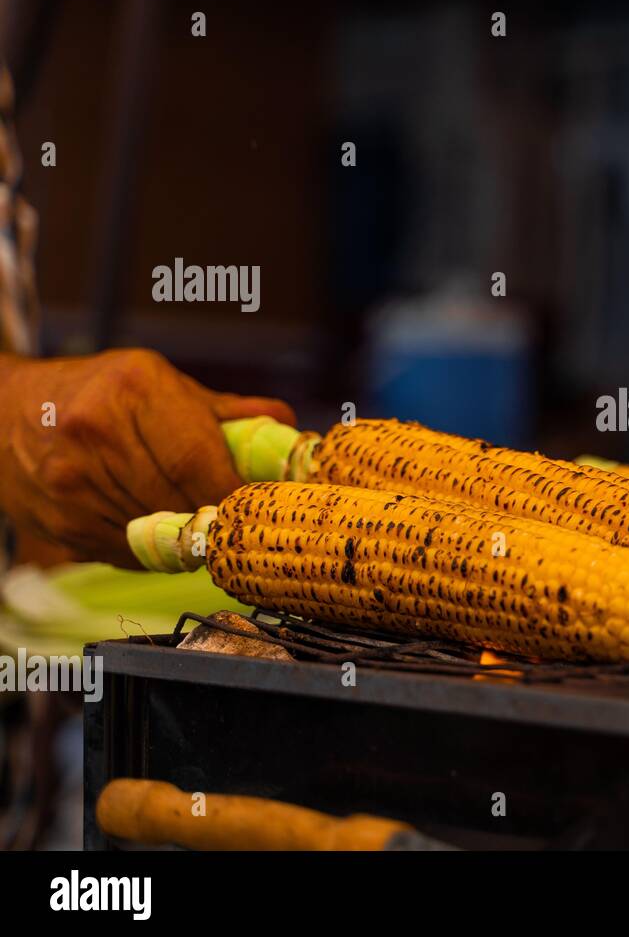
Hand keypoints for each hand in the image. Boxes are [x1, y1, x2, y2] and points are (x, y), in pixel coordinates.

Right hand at [0, 348, 294, 567]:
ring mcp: (72, 483)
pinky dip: (155, 551)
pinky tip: (159, 529)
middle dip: (216, 517)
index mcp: (133, 389)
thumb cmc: (101, 393)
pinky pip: (129, 554)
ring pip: (157, 533)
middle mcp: (96, 433)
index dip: (235, 493)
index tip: (259, 507)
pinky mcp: (60, 524)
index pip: (199, 460)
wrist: (5, 411)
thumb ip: (229, 412)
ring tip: (200, 521)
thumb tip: (292, 433)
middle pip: (180, 500)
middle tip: (240, 522)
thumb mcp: (161, 383)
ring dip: (187, 537)